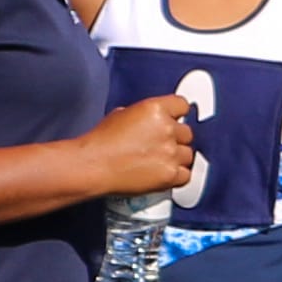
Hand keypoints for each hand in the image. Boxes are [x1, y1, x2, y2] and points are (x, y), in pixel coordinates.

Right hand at [86, 87, 200, 201]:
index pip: (182, 105)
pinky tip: (163, 173)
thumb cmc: (100, 142)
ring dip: (177, 158)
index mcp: (155, 109)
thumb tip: (149, 123)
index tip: (174, 120)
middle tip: (160, 145)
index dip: (177, 115)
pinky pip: (186, 175)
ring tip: (159, 161)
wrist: (93, 166)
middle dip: (176, 139)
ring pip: (188, 154)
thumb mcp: (120, 115)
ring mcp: (170, 153)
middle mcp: (167, 129)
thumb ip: (142, 115)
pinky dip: (177, 176)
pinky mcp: (169, 175)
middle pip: (187, 133)